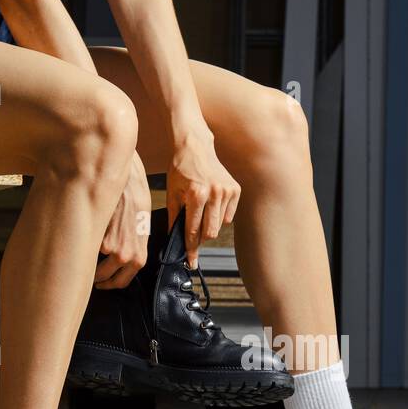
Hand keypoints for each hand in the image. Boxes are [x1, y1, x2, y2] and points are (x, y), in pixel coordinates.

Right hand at [94, 151, 152, 289]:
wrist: (127, 182)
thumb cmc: (136, 198)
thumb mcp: (141, 225)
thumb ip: (133, 245)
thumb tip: (125, 256)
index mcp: (139, 255)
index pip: (122, 281)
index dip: (111, 284)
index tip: (103, 283)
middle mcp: (125, 255)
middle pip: (105, 278)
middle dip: (97, 278)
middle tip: (90, 274)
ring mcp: (110, 249)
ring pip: (93, 266)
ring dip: (88, 263)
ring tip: (84, 256)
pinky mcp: (98, 238)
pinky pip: (88, 250)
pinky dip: (84, 247)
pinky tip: (82, 240)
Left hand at [167, 127, 240, 266]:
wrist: (195, 146)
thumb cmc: (180, 169)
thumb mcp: (172, 194)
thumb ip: (173, 219)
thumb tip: (175, 240)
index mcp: (197, 194)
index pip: (193, 230)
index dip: (190, 248)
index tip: (191, 262)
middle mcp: (215, 193)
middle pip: (209, 232)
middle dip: (200, 237)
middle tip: (193, 234)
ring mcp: (227, 191)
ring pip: (219, 226)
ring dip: (209, 225)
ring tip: (201, 210)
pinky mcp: (235, 190)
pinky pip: (228, 216)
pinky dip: (219, 216)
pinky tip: (211, 203)